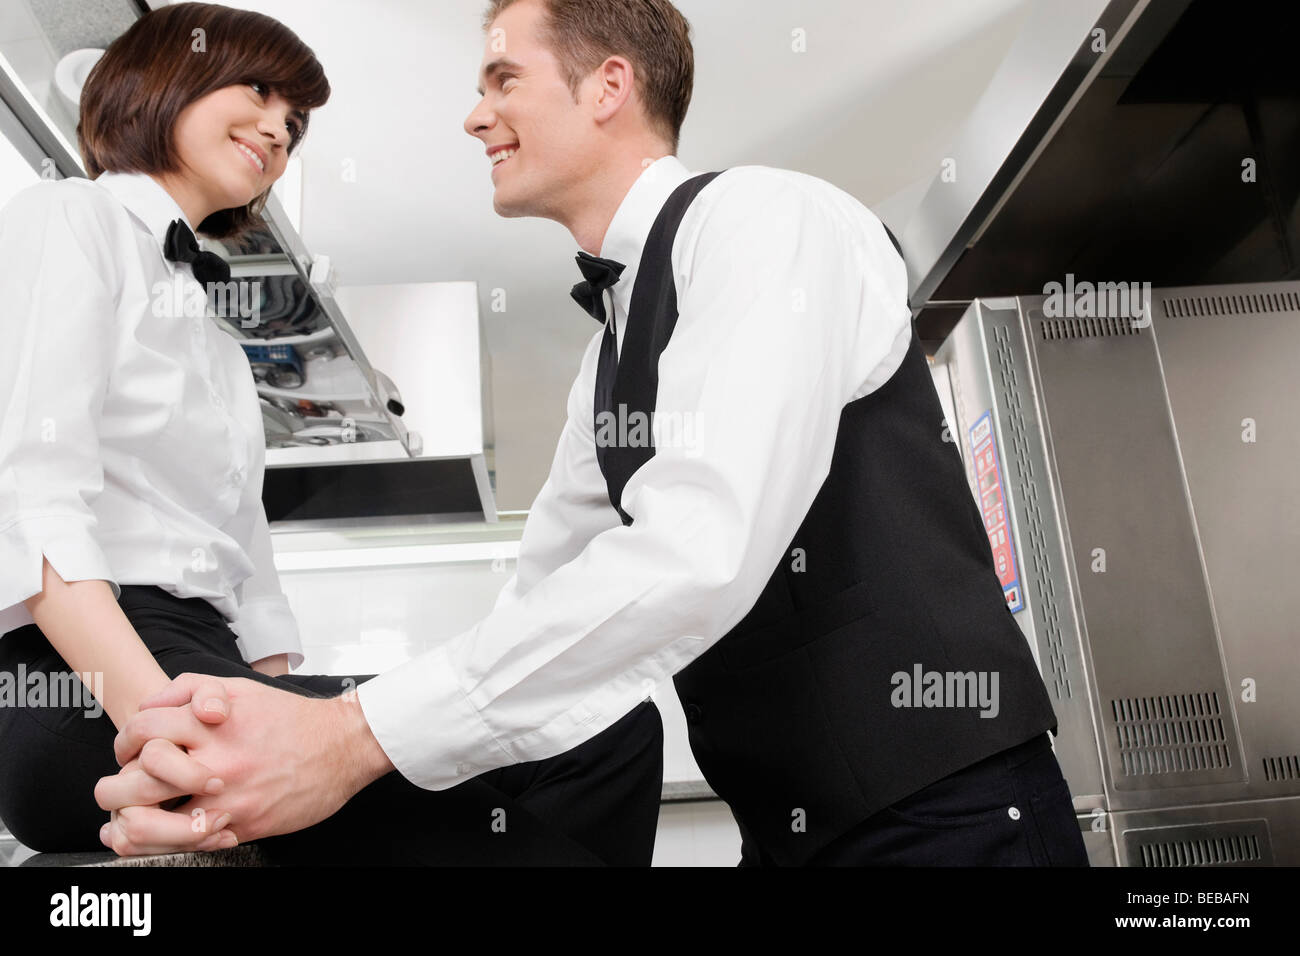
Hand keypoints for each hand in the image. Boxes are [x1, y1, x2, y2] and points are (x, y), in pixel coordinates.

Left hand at [95, 673, 391, 854]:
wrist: (343, 746)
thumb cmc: (291, 718)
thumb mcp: (241, 688)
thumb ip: (191, 688)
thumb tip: (150, 703)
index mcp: (212, 724)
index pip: (142, 729)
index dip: (124, 740)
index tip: (128, 751)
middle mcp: (215, 760)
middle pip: (136, 778)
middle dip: (113, 786)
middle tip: (114, 789)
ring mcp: (227, 797)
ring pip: (151, 821)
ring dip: (127, 823)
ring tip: (123, 820)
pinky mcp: (242, 824)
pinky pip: (185, 843)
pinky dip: (158, 845)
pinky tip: (150, 840)